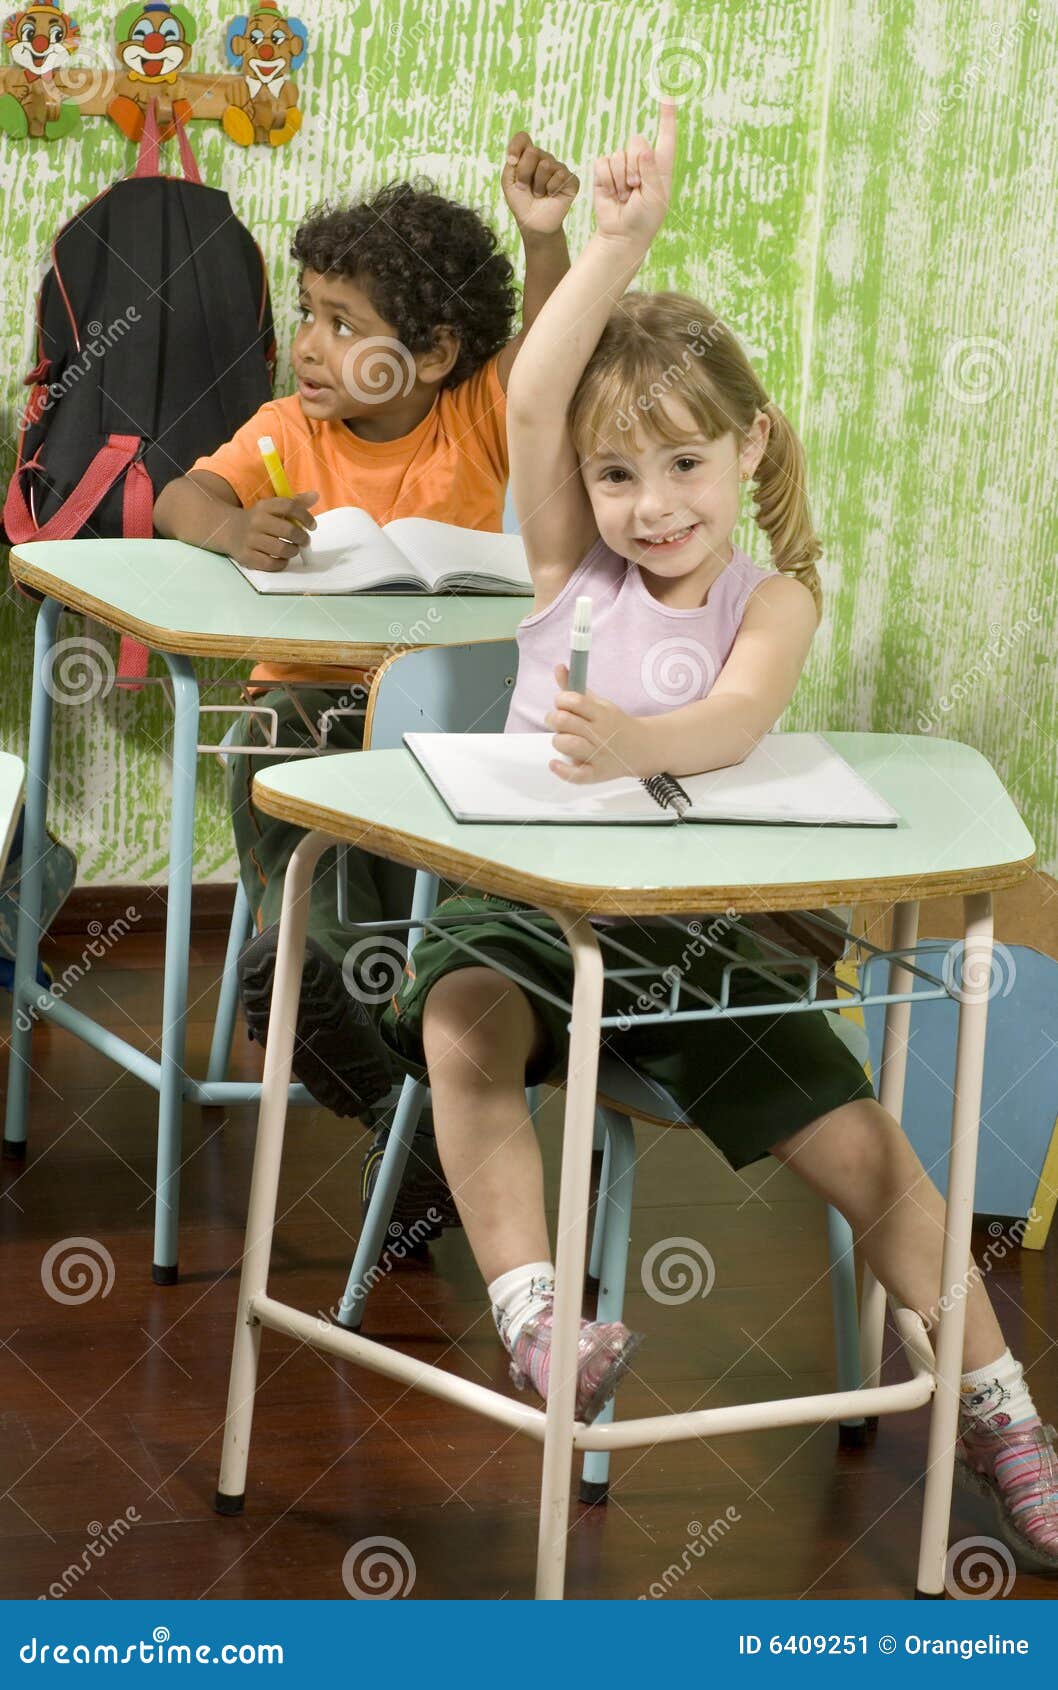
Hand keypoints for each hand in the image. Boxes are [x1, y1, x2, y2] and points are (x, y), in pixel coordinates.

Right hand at [227, 491, 318, 571]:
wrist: (226, 529)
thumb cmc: (258, 519)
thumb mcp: (272, 507)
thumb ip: (294, 503)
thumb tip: (315, 496)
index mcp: (264, 506)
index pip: (290, 506)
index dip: (305, 517)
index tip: (312, 526)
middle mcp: (256, 521)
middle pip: (289, 530)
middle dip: (302, 538)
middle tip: (304, 541)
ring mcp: (250, 539)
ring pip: (281, 549)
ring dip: (293, 551)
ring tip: (293, 549)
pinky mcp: (246, 556)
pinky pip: (271, 564)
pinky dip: (281, 563)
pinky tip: (282, 559)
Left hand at [502, 131, 579, 234]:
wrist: (534, 224)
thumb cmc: (521, 203)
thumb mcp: (508, 183)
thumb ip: (510, 165)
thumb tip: (519, 155)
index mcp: (528, 157)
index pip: (523, 138)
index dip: (516, 146)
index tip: (512, 162)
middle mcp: (544, 159)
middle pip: (533, 151)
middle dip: (525, 173)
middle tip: (526, 187)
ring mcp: (558, 168)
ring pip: (546, 165)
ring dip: (538, 185)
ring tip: (539, 194)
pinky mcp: (570, 180)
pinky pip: (560, 175)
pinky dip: (552, 189)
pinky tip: (551, 195)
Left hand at [544, 663, 650, 782]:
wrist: (642, 748)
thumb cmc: (614, 725)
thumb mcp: (598, 704)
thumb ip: (574, 688)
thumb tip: (559, 667)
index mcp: (602, 713)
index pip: (574, 700)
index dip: (561, 700)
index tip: (562, 703)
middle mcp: (601, 733)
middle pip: (565, 721)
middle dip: (554, 719)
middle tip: (557, 721)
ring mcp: (599, 754)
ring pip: (567, 744)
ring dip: (558, 740)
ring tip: (563, 740)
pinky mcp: (597, 774)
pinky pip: (576, 775)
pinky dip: (562, 770)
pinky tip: (555, 763)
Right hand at [592, 97, 676, 243]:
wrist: (621, 235)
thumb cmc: (643, 219)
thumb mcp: (655, 197)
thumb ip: (651, 172)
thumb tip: (643, 148)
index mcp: (660, 166)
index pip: (666, 137)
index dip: (667, 117)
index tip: (668, 97)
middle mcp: (641, 162)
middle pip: (636, 142)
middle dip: (635, 167)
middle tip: (635, 189)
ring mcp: (622, 166)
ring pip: (619, 155)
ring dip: (620, 180)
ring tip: (624, 197)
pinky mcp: (604, 172)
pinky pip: (603, 164)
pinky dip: (607, 181)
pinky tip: (612, 194)